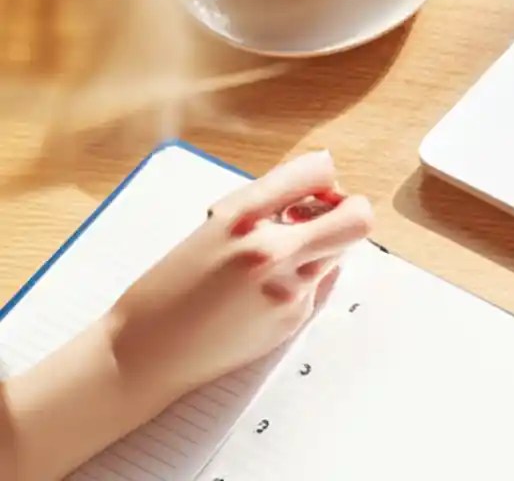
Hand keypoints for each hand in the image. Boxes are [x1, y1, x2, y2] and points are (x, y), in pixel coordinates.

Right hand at [107, 151, 372, 403]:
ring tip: (282, 256)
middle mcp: (271, 249)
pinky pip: (320, 284)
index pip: (318, 172)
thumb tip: (321, 194)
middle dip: (349, 211)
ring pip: (341, 250)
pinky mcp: (293, 318)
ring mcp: (288, 288)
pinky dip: (303, 280)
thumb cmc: (172, 285)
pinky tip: (263, 293)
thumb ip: (266, 206)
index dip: (323, 179)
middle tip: (326, 217)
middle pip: (356, 218)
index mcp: (241, 215)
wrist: (147, 350)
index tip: (315, 190)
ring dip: (324, 245)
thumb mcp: (213, 227)